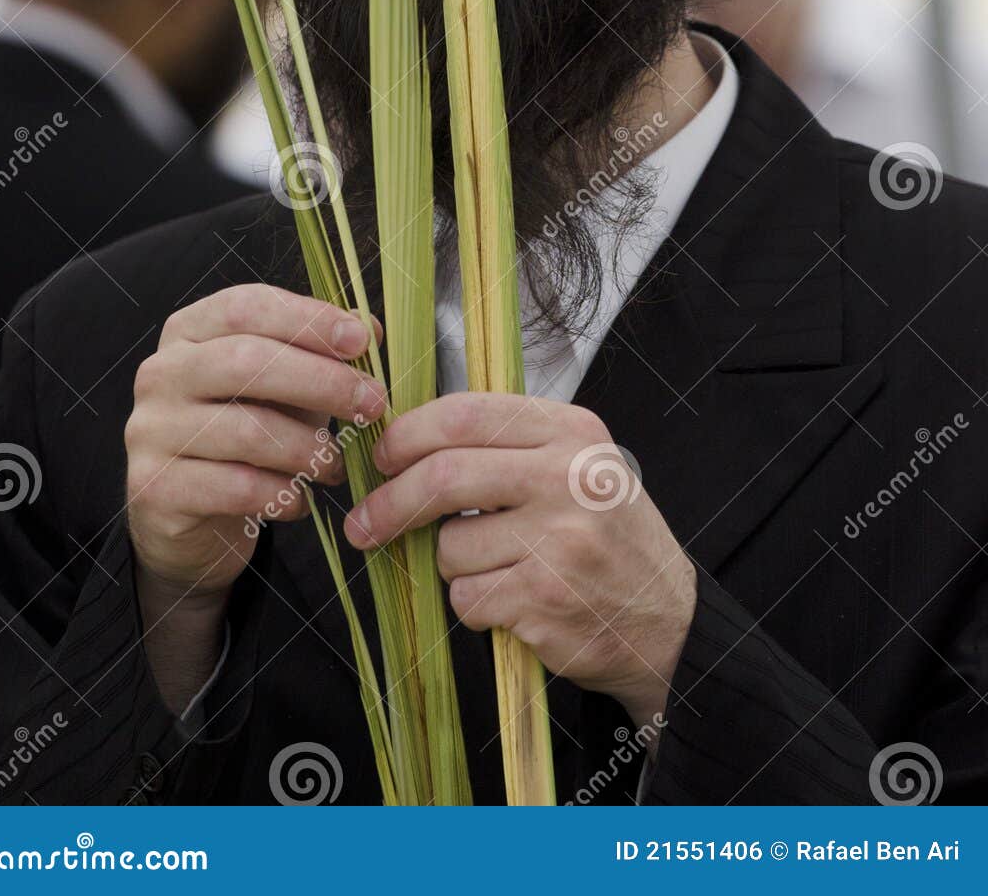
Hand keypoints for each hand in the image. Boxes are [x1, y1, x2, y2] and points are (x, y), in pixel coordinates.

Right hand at [125, 283, 386, 603]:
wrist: (188, 517)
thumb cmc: (244, 433)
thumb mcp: (282, 386)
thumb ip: (318, 353)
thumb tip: (367, 326)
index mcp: (188, 331)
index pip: (246, 307)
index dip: (307, 319)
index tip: (361, 340)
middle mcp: (161, 373)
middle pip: (247, 362)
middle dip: (322, 381)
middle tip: (372, 404)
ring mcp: (152, 430)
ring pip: (246, 430)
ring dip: (307, 448)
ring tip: (335, 465)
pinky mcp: (154, 487)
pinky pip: (234, 486)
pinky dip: (280, 494)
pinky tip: (299, 501)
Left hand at [343, 393, 695, 728]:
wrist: (669, 621)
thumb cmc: (608, 538)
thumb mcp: (578, 465)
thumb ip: (508, 446)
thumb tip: (406, 444)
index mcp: (571, 430)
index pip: (465, 413)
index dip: (408, 434)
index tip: (381, 459)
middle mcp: (567, 476)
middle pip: (443, 476)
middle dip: (390, 503)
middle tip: (364, 525)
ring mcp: (558, 539)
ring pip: (451, 546)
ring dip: (455, 566)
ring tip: (503, 569)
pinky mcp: (544, 598)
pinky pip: (467, 598)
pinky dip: (476, 607)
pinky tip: (516, 602)